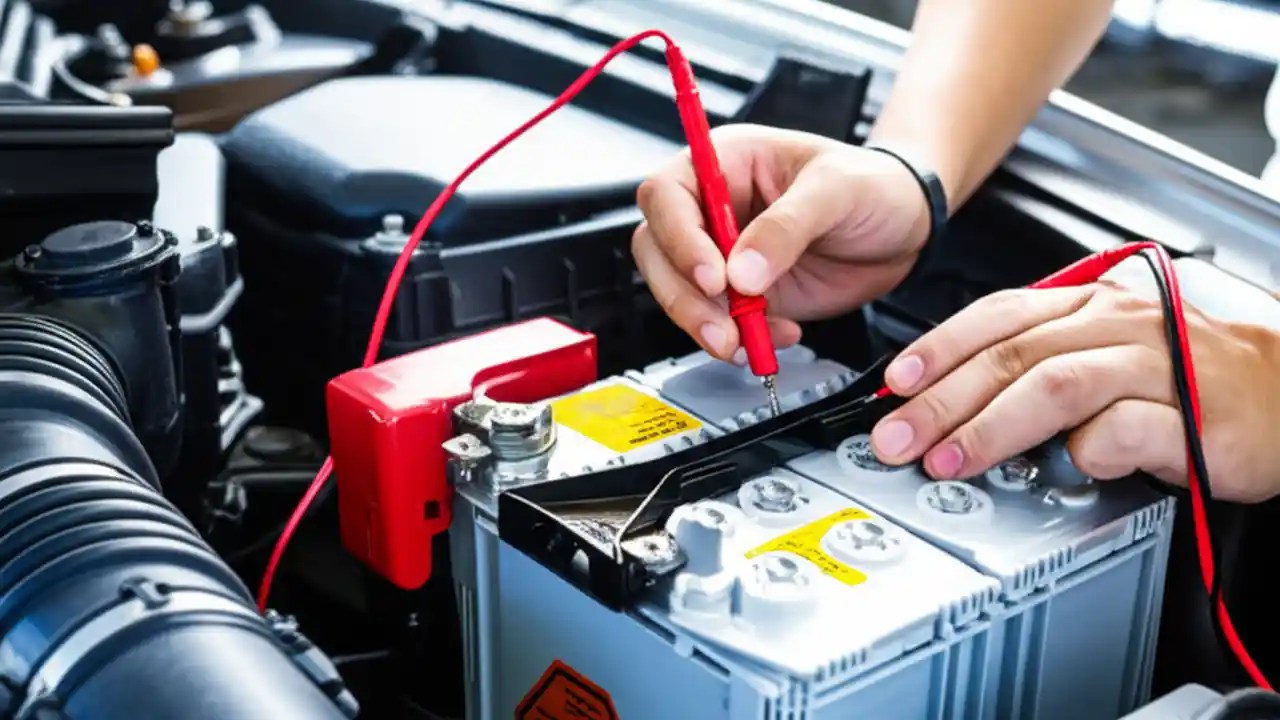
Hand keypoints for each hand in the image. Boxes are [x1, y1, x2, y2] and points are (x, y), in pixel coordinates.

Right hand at [632, 124, 934, 361]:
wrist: (906, 226)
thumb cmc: (874, 184)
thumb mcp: (836, 190)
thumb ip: (787, 227)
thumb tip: (741, 272)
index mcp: (724, 161)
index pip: (667, 194)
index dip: (678, 238)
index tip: (714, 277)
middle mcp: (712, 206)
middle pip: (658, 249)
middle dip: (684, 296)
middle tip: (722, 327)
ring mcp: (722, 253)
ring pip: (677, 291)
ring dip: (704, 324)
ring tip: (747, 342)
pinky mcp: (740, 293)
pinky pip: (715, 321)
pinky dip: (737, 339)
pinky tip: (777, 335)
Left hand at [868, 281, 1279, 502]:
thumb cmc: (1186, 379)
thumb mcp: (1102, 354)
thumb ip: (1036, 363)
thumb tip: (948, 395)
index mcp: (1091, 302)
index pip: (998, 313)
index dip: (939, 347)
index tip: (895, 383)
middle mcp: (1120, 323)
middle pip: (1011, 354)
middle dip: (943, 399)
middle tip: (899, 436)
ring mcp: (1158, 365)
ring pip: (1054, 384)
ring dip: (990, 426)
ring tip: (948, 460)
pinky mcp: (1194, 416)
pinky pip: (1124, 428)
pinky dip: (1087, 449)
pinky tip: (1068, 465)